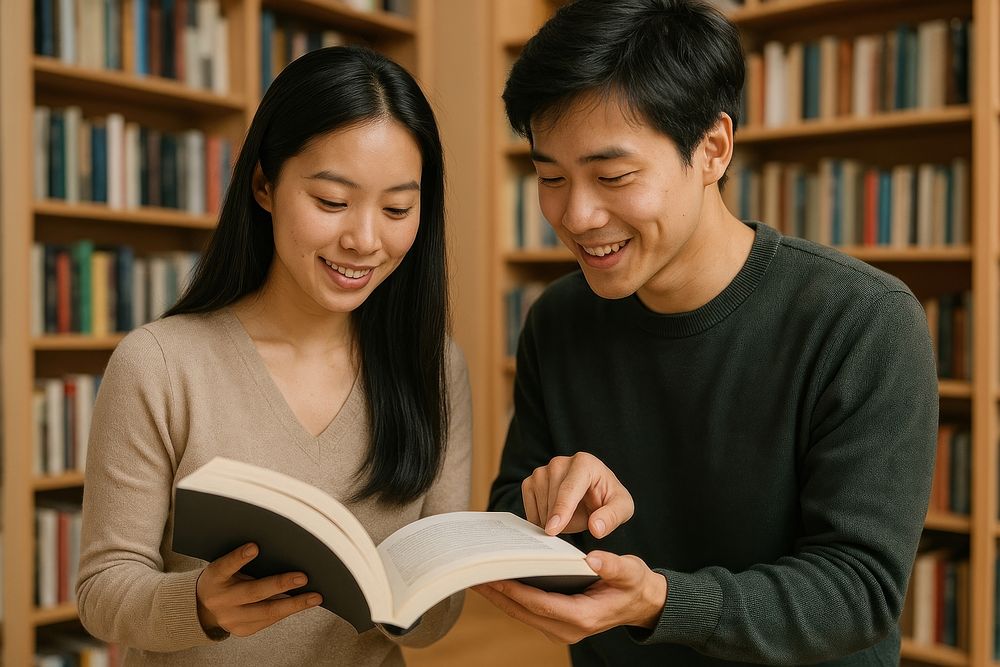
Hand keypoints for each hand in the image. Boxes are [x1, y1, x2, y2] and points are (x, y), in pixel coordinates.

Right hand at [195, 543, 322, 636]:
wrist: (202, 609)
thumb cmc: (222, 580)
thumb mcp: (224, 568)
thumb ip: (242, 562)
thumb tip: (280, 553)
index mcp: (215, 578)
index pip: (226, 566)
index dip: (239, 558)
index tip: (254, 547)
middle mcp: (221, 600)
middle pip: (253, 592)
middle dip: (280, 584)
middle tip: (302, 577)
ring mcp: (231, 618)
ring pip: (266, 612)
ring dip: (294, 604)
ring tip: (314, 597)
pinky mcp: (242, 630)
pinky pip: (269, 620)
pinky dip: (287, 611)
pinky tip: (302, 604)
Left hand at [473, 551, 666, 642]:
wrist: (641, 603)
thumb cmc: (634, 585)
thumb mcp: (630, 572)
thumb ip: (613, 566)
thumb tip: (592, 559)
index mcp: (582, 616)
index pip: (539, 603)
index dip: (515, 590)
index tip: (493, 575)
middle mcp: (567, 628)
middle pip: (522, 611)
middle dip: (496, 593)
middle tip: (471, 573)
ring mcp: (560, 628)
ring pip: (521, 613)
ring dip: (498, 595)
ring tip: (477, 573)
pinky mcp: (556, 621)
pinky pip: (527, 610)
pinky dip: (510, 595)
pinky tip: (497, 578)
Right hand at [522, 452, 633, 537]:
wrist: (593, 496)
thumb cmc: (607, 499)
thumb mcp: (622, 508)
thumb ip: (612, 517)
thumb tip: (596, 527)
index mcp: (585, 463)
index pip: (569, 488)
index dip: (561, 510)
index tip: (553, 530)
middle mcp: (561, 462)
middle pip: (552, 497)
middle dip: (558, 520)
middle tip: (572, 530)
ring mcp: (544, 470)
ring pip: (539, 502)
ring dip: (549, 520)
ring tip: (567, 522)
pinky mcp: (532, 480)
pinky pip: (528, 505)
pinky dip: (537, 518)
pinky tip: (551, 520)